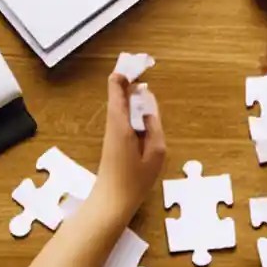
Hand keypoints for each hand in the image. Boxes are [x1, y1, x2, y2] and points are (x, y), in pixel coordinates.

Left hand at [91, 75, 166, 220]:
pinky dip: (131, 109)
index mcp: (120, 124)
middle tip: (141, 65)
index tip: (134, 63)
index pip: (116, 90)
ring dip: (130, 94)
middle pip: (118, 95)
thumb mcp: (155, 153)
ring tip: (142, 83)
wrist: (111, 202)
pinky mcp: (114, 142)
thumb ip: (154, 126)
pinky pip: (122, 118)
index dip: (124, 75)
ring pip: (120, 106)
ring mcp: (112, 134)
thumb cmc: (134, 180)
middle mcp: (113, 125)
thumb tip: (150, 104)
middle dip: (128, 80)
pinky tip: (141, 110)